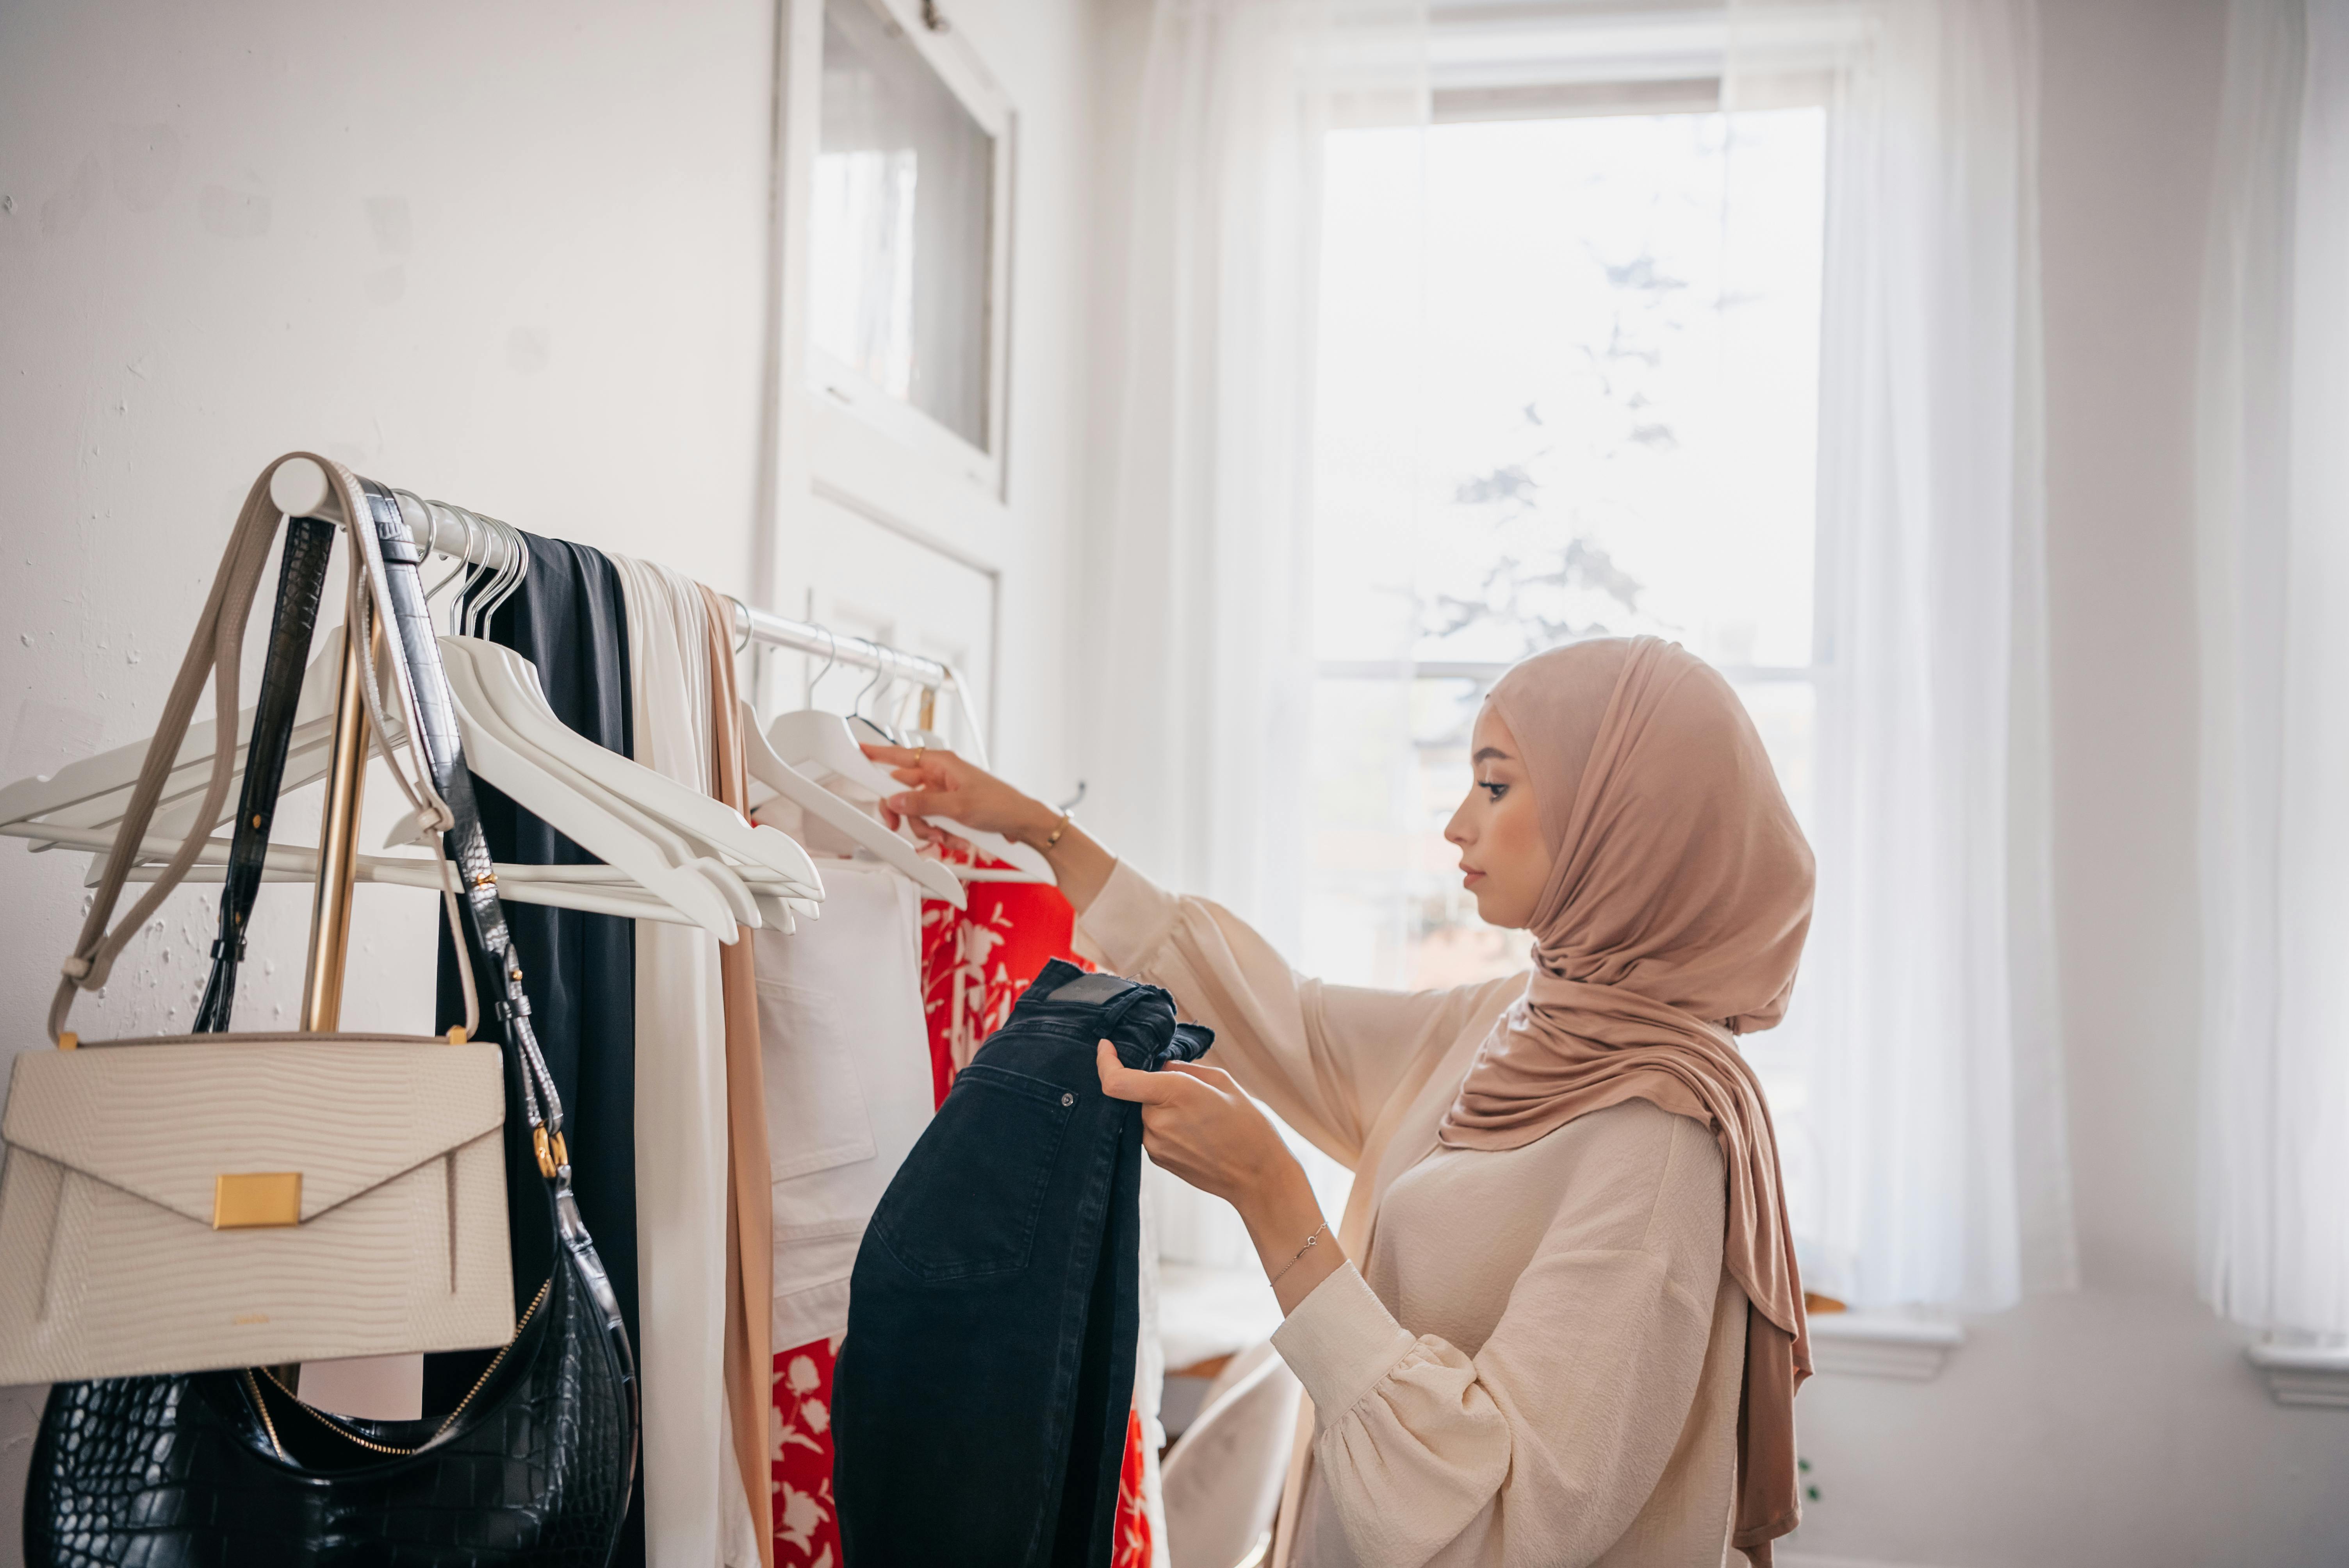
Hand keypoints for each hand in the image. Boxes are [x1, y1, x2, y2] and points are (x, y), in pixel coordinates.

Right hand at [860, 743, 1117, 909]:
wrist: (1026, 824)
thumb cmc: (1001, 805)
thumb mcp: (958, 807)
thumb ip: (923, 805)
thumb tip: (896, 802)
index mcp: (941, 764)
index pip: (899, 756)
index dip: (876, 755)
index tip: (855, 752)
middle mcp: (941, 776)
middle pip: (904, 791)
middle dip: (907, 814)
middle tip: (904, 827)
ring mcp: (946, 794)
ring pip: (917, 812)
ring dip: (927, 829)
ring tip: (946, 836)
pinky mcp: (953, 811)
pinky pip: (934, 822)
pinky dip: (941, 834)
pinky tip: (956, 839)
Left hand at [1095, 1040, 1347, 1312]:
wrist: (1257, 1175)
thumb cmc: (1247, 1125)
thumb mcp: (1221, 1080)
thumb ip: (1181, 1068)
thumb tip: (1157, 1064)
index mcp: (1173, 1093)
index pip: (1116, 1080)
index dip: (1104, 1061)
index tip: (1107, 1047)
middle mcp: (1157, 1121)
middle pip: (1134, 1093)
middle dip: (1150, 1084)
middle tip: (1182, 1087)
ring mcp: (1155, 1144)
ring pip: (1142, 1112)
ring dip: (1157, 1106)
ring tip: (1193, 1113)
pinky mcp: (1157, 1159)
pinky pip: (1150, 1131)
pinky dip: (1163, 1123)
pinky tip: (1192, 1130)